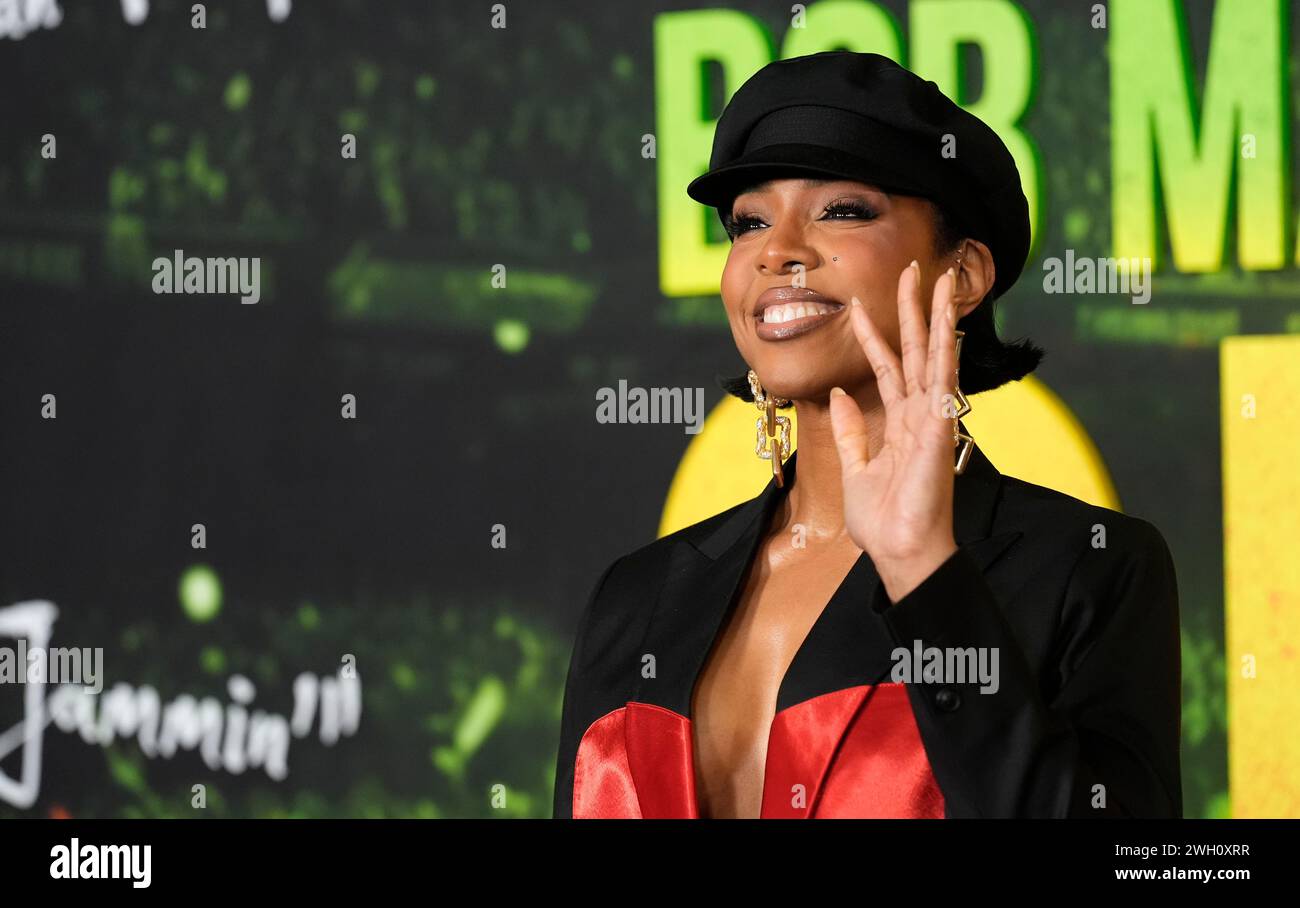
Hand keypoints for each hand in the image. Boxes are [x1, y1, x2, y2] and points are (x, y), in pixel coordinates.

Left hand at [828, 260, 960, 602]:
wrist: (901, 552)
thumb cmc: (883, 521)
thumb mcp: (855, 469)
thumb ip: (851, 431)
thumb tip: (841, 394)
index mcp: (900, 423)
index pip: (886, 367)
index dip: (873, 335)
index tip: (857, 304)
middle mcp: (919, 415)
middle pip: (914, 351)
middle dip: (911, 310)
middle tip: (910, 269)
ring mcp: (931, 420)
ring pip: (933, 357)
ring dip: (934, 318)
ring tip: (936, 279)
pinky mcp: (938, 429)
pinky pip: (941, 383)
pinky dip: (944, 353)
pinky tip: (946, 324)